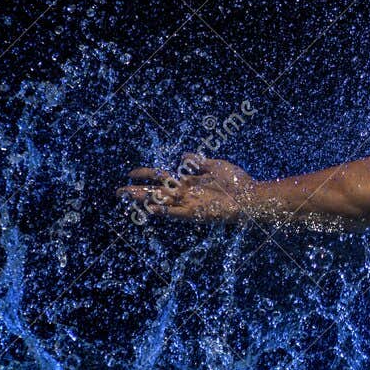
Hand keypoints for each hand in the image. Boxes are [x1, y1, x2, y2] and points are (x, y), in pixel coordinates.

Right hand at [119, 154, 255, 221]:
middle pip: (156, 191)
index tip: (130, 173)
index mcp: (188, 181)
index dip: (146, 174)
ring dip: (143, 200)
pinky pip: (176, 213)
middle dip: (136, 191)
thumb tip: (183, 156)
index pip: (161, 177)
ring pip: (161, 201)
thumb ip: (198, 161)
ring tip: (126, 197)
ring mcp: (190, 203)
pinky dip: (164, 211)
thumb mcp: (216, 166)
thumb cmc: (236, 182)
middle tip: (118, 191)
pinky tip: (150, 208)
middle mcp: (186, 193)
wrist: (252, 197)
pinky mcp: (197, 213)